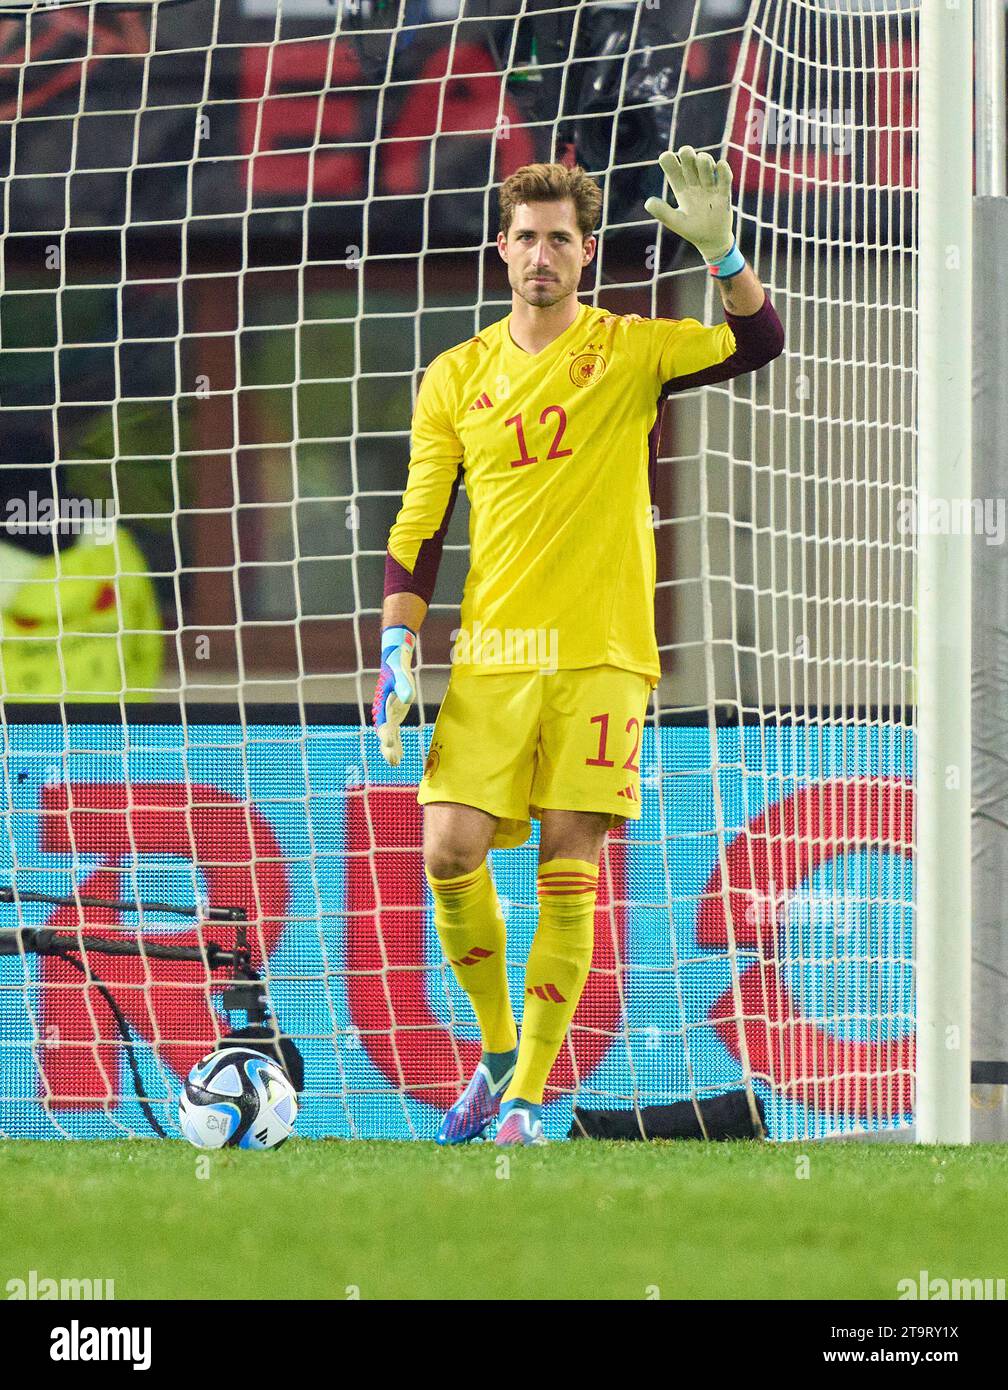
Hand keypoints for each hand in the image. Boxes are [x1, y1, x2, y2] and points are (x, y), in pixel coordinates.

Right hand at [372, 625, 416, 766]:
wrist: (394, 664)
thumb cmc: (398, 669)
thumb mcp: (402, 675)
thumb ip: (404, 686)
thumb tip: (408, 698)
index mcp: (382, 704)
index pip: (382, 722)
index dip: (385, 734)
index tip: (388, 744)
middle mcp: (382, 713)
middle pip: (383, 733)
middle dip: (387, 747)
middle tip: (392, 760)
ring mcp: (388, 716)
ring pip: (388, 737)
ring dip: (392, 750)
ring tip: (396, 764)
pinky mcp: (394, 717)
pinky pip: (395, 734)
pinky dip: (397, 745)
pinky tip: (400, 758)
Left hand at [645, 145, 733, 263]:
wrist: (711, 241)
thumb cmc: (691, 230)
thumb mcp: (675, 222)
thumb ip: (662, 212)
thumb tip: (648, 202)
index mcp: (679, 187)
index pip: (671, 166)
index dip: (668, 159)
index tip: (666, 159)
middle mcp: (694, 182)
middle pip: (688, 158)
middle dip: (687, 153)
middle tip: (687, 156)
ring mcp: (709, 185)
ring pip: (706, 163)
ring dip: (704, 161)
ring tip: (705, 164)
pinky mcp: (723, 192)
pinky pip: (724, 176)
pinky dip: (723, 169)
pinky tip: (720, 166)